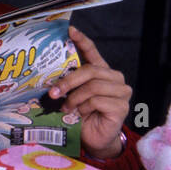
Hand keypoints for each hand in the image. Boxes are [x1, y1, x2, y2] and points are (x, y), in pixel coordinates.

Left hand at [50, 26, 131, 158]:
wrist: (93, 139)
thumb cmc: (81, 115)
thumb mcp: (72, 96)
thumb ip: (68, 84)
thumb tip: (49, 77)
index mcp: (101, 72)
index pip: (93, 51)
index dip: (82, 40)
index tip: (70, 30)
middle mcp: (114, 78)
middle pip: (90, 70)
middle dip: (69, 81)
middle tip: (54, 92)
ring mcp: (121, 92)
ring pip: (93, 86)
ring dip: (75, 98)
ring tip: (67, 107)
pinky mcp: (121, 106)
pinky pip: (97, 101)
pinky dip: (84, 108)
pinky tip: (81, 114)